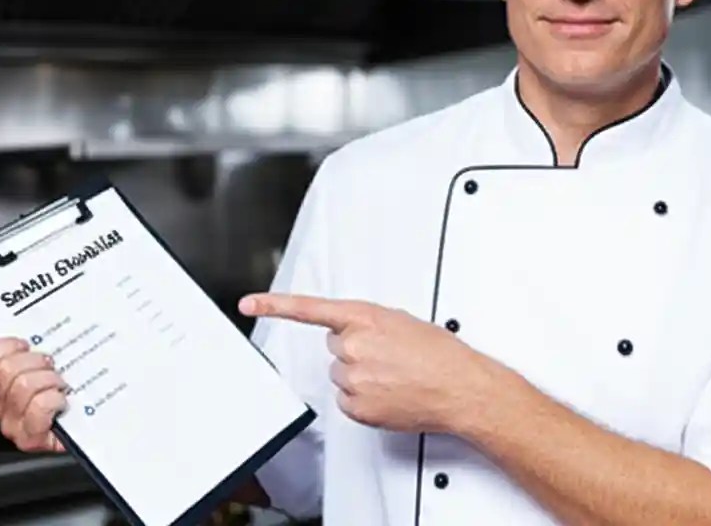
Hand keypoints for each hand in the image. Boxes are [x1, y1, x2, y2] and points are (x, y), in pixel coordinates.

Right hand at [0, 330, 67, 452]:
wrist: (100, 413)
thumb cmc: (73, 378)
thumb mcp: (42, 347)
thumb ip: (1, 338)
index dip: (7, 346)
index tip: (25, 345)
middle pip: (4, 371)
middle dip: (35, 361)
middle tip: (51, 366)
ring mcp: (13, 423)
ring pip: (22, 387)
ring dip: (50, 381)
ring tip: (60, 385)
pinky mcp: (31, 440)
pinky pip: (37, 409)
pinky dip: (55, 400)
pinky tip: (63, 402)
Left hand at [239, 294, 499, 434]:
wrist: (461, 387)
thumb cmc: (441, 355)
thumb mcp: (404, 322)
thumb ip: (371, 323)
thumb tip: (358, 331)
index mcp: (364, 318)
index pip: (309, 309)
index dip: (274, 306)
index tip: (250, 304)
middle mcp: (354, 346)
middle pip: (335, 347)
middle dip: (356, 350)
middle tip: (387, 356)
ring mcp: (353, 378)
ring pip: (342, 375)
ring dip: (361, 375)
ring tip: (394, 376)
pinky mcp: (357, 406)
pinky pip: (348, 400)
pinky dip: (365, 399)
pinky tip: (390, 393)